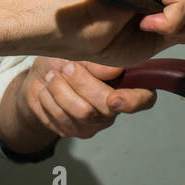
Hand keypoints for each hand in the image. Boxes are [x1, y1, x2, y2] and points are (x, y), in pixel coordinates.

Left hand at [17, 57, 157, 139]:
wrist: (40, 76)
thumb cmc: (64, 59)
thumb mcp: (78, 53)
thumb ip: (97, 63)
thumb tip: (115, 70)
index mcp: (126, 84)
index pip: (144, 99)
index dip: (132, 101)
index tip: (113, 97)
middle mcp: (115, 108)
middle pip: (106, 107)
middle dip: (82, 84)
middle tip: (66, 67)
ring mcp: (95, 123)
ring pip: (82, 112)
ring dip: (61, 90)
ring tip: (52, 75)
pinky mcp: (74, 131)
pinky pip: (62, 119)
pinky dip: (49, 99)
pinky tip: (47, 90)